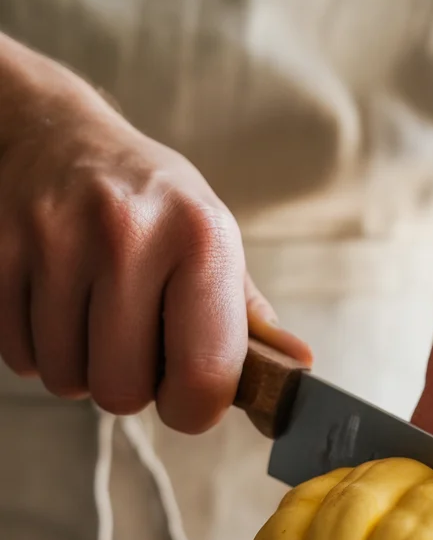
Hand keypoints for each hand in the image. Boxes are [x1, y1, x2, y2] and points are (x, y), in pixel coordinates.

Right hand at [0, 51, 309, 432]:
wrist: (53, 132)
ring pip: (65, 379)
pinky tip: (56, 304)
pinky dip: (37, 347)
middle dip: (130, 384)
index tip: (186, 393)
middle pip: (123, 391)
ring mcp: (55, 239)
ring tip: (94, 315)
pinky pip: (18, 355)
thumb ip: (248, 317)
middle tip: (134, 341)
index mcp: (201, 237)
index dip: (193, 407)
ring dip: (81, 366)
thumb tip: (298, 367)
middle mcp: (129, 233)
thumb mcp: (211, 241)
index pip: (203, 377)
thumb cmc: (150, 202)